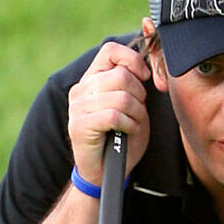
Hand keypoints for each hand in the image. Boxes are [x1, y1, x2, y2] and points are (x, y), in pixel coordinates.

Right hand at [67, 42, 151, 187]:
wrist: (104, 172)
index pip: (110, 51)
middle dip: (139, 95)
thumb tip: (145, 67)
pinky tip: (127, 132)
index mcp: (92, 79)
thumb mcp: (130, 106)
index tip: (144, 77)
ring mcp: (78, 107)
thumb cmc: (120, 139)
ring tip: (133, 124)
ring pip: (120, 97)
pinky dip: (129, 125)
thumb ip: (132, 84)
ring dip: (136, 114)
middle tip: (138, 112)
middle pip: (121, 76)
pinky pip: (114, 116)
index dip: (133, 60)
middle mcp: (81, 89)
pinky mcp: (80, 126)